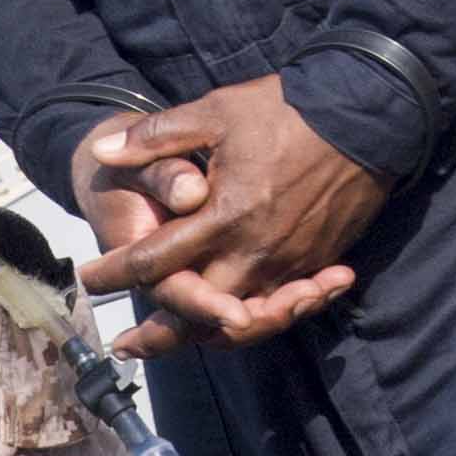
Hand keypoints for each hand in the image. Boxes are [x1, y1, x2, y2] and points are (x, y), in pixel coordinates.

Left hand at [73, 76, 384, 355]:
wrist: (368, 116)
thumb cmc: (288, 110)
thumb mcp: (215, 113)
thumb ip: (156, 138)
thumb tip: (104, 149)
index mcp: (222, 216)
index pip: (152, 260)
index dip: (113, 273)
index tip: (87, 277)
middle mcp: (253, 251)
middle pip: (195, 313)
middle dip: (156, 334)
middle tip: (125, 344)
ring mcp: (287, 263)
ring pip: (238, 322)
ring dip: (202, 336)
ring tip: (171, 345)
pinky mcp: (313, 264)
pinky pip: (275, 308)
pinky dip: (248, 321)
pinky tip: (227, 323)